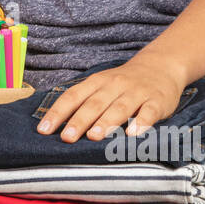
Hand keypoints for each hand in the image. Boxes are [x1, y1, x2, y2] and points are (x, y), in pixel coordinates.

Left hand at [35, 57, 184, 142]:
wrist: (161, 66)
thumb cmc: (123, 84)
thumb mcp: (101, 86)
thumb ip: (83, 102)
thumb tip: (58, 125)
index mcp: (97, 82)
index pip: (73, 96)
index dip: (57, 113)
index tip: (44, 130)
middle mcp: (115, 85)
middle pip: (94, 103)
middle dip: (79, 121)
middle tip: (67, 137)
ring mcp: (136, 93)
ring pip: (120, 107)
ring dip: (106, 122)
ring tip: (94, 136)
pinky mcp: (156, 101)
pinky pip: (148, 112)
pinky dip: (141, 122)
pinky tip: (132, 133)